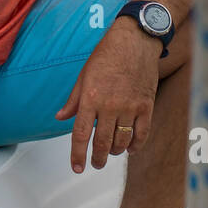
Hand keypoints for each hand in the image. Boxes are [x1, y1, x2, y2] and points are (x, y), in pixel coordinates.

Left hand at [54, 20, 158, 171]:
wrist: (135, 40)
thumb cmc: (107, 55)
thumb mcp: (84, 75)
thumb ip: (73, 100)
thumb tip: (61, 118)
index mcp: (90, 98)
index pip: (81, 134)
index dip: (78, 155)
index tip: (77, 167)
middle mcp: (110, 105)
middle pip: (102, 143)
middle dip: (97, 158)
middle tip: (95, 164)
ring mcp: (130, 106)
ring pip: (122, 141)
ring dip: (115, 152)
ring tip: (110, 152)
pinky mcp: (146, 105)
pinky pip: (142, 133)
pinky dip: (135, 145)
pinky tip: (130, 149)